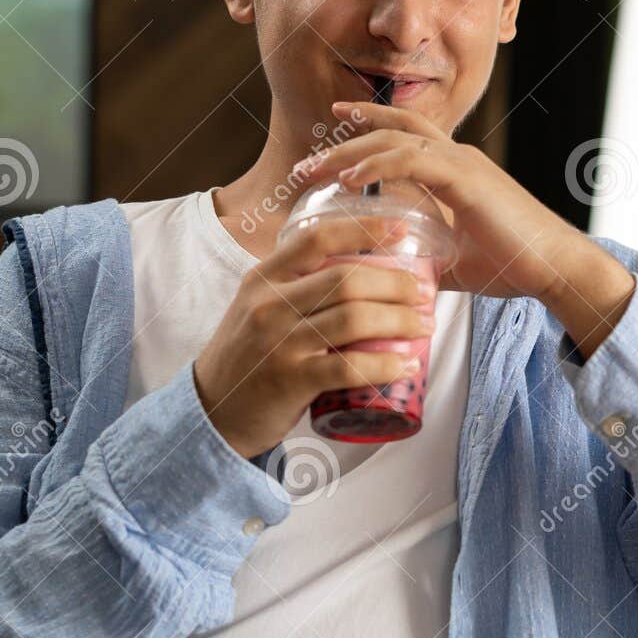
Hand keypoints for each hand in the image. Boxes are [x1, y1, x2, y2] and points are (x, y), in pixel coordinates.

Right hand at [194, 211, 436, 458]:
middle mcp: (269, 304)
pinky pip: (349, 367)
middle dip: (396, 284)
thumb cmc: (248, 354)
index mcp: (263, 277)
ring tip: (424, 325)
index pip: (317, 238)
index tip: (402, 229)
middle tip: (423, 293)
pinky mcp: (291, 380)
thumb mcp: (259, 306)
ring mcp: (279, 342)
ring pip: (354, 320)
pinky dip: (385, 365)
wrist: (213, 409)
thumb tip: (361, 269)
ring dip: (400, 321)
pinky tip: (406, 364)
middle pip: (346, 279)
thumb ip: (297, 284)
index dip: (364, 228)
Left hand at [294, 102, 636, 359]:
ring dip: (350, 152)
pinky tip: (349, 181)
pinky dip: (377, 166)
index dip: (368, 124)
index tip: (331, 126)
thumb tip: (394, 279)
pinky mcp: (467, 179)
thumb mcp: (454, 263)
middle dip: (344, 140)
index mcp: (455, 168)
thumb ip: (424, 259)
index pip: (404, 132)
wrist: (555, 269)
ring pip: (396, 140)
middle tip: (304, 162)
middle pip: (391, 129)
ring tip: (314, 170)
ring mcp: (462, 164)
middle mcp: (457, 156)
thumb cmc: (514, 265)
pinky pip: (412, 161)